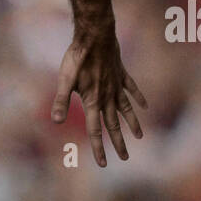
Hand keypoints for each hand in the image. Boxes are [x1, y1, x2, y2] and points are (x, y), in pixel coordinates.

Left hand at [51, 29, 146, 165]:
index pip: (96, 131)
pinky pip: (132, 89)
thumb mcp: (64, 80)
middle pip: (114, 125)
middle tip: (125, 158)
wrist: (95, 36)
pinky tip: (145, 106)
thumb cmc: (77, 58)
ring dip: (132, 124)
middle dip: (119, 143)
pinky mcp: (121, 74)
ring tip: (139, 136)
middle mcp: (108, 97)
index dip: (99, 148)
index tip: (104, 164)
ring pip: (126, 110)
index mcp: (93, 101)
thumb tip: (56, 121)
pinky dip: (138, 98)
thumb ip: (60, 101)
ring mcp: (116, 86)